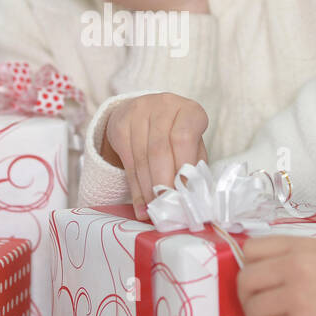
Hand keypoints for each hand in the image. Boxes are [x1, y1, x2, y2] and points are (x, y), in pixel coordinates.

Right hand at [99, 93, 208, 218]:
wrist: (146, 115)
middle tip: (165, 206)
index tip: (182, 192)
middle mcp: (164, 106)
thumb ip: (194, 168)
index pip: (184, 137)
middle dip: (162, 182)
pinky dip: (135, 187)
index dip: (182, 166)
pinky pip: (127, 160)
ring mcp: (139, 112)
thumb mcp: (193, 146)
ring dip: (147, 188)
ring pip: (141, 157)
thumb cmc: (177, 135)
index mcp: (189, 110)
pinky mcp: (120, 124)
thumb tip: (191, 198)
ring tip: (153, 209)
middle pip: (159, 149)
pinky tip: (141, 202)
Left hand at [237, 236, 315, 315]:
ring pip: (254, 309)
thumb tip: (259, 269)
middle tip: (257, 310)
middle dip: (247, 298)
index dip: (250, 267)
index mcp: (301, 247)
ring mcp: (298, 297)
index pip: (253, 249)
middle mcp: (296, 267)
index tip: (256, 282)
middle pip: (246, 280)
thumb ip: (294, 256)